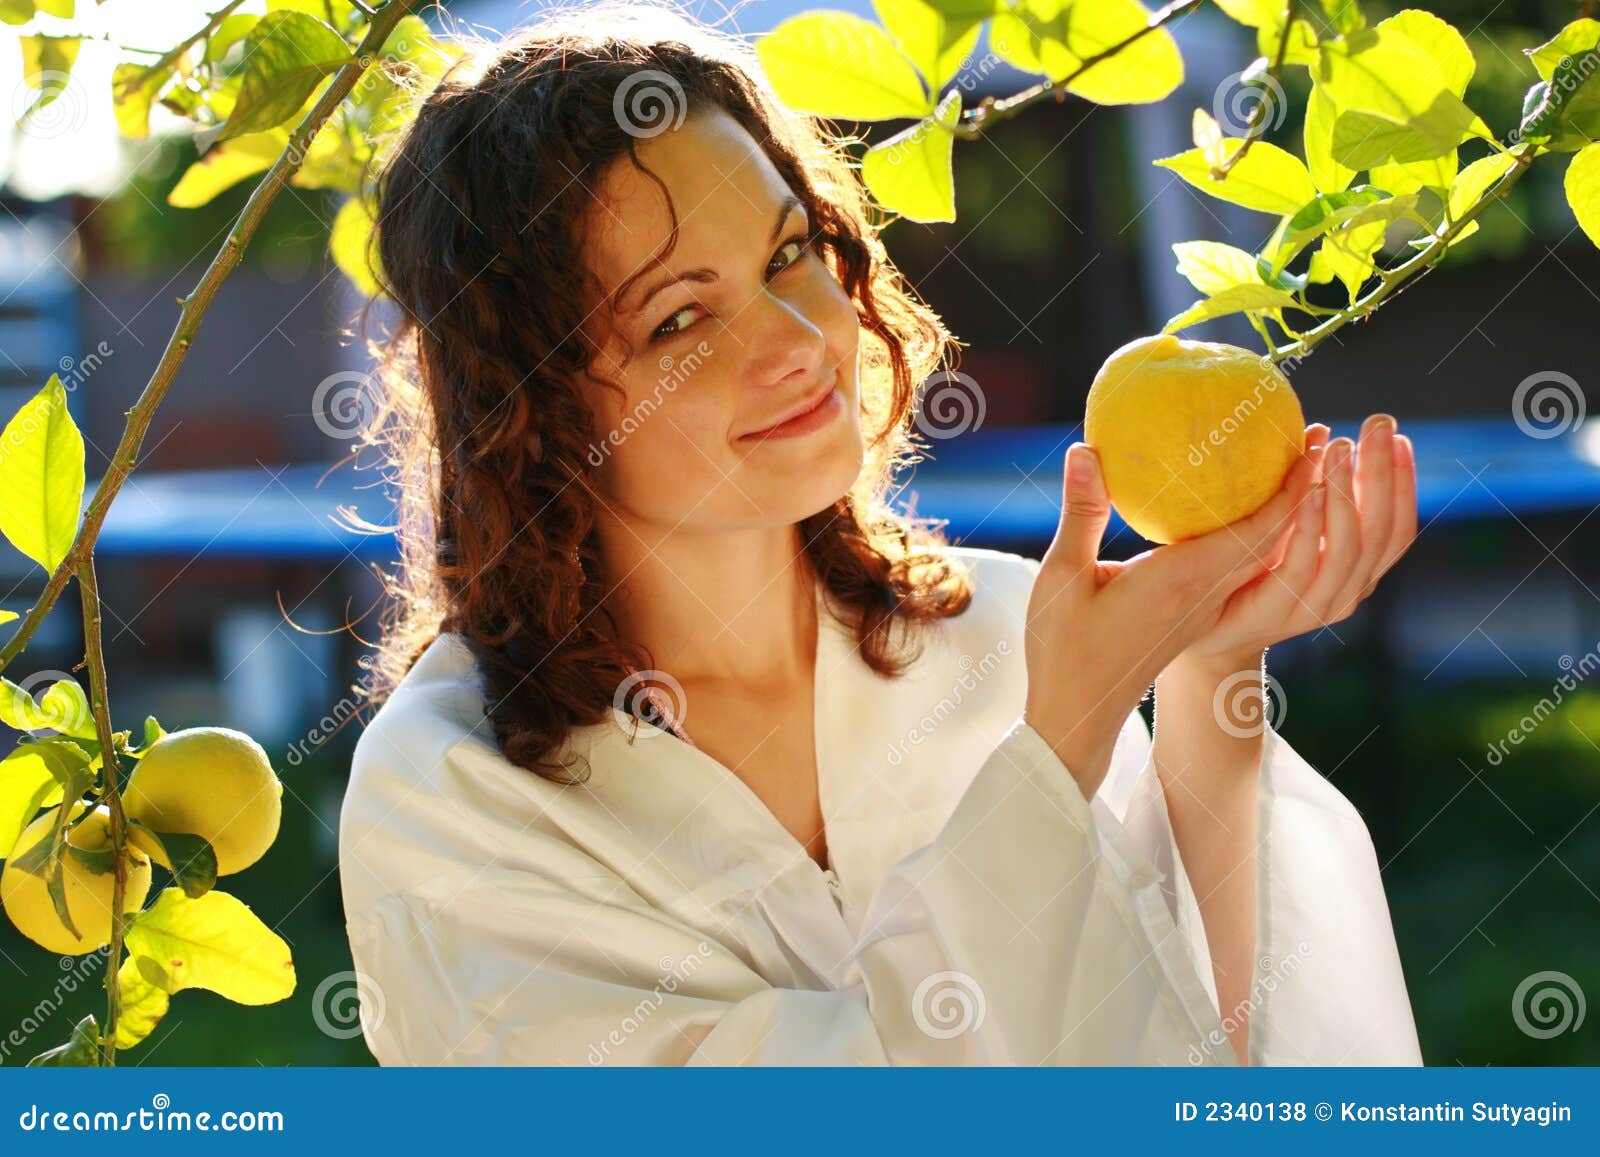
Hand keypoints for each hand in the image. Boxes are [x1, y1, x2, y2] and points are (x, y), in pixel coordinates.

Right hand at [1023, 436, 1318, 796]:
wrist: (1077, 714)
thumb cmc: (1064, 649)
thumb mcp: (1062, 577)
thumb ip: (1081, 513)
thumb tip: (1087, 451)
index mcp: (1180, 582)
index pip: (1257, 531)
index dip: (1292, 488)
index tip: (1314, 445)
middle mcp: (1205, 595)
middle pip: (1274, 538)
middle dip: (1305, 488)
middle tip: (1319, 439)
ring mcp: (1205, 608)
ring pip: (1263, 555)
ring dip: (1289, 512)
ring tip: (1300, 465)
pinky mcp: (1197, 615)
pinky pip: (1242, 567)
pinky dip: (1262, 535)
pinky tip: (1249, 509)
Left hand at [1178, 414, 1417, 667]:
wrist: (1200, 630)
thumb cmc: (1243, 570)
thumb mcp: (1283, 529)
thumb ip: (1305, 494)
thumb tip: (1317, 433)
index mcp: (1355, 571)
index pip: (1396, 526)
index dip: (1402, 482)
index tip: (1397, 436)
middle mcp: (1347, 590)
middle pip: (1381, 531)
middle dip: (1382, 474)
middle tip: (1375, 426)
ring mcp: (1316, 605)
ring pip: (1349, 548)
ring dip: (1347, 493)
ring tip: (1340, 449)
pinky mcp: (1280, 609)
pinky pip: (1303, 564)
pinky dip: (1310, 525)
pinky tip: (1308, 491)